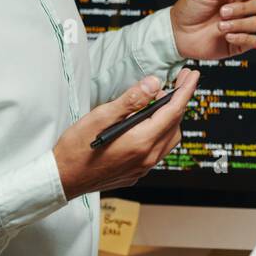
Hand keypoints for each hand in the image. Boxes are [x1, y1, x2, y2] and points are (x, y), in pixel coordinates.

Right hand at [52, 68, 200, 200]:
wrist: (62, 179)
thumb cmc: (76, 148)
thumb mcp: (100, 116)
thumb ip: (131, 100)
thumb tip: (154, 84)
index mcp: (141, 141)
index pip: (173, 111)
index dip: (185, 91)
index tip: (192, 76)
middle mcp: (147, 157)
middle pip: (175, 125)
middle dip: (178, 102)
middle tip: (175, 82)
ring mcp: (143, 167)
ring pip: (169, 138)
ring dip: (170, 118)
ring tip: (159, 102)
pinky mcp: (137, 172)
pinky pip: (158, 150)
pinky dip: (160, 132)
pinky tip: (147, 124)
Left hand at [170, 0, 255, 60]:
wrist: (177, 32)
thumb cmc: (188, 10)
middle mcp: (239, 9)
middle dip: (242, 8)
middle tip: (222, 12)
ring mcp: (239, 26)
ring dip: (239, 24)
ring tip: (220, 26)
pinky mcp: (237, 43)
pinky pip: (252, 40)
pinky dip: (242, 37)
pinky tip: (227, 36)